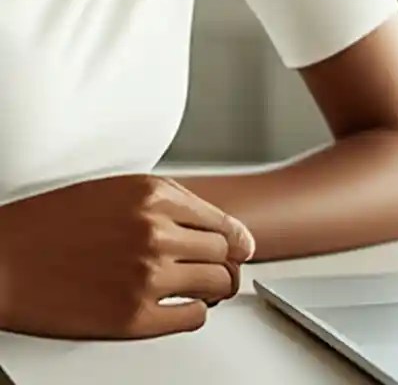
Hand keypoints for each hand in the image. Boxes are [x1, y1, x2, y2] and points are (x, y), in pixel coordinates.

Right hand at [0, 175, 254, 338]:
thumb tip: (223, 231)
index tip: (238, 251)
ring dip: (212, 290)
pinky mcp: (134, 316)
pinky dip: (192, 313)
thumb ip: (169, 204)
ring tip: (195, 290)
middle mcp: (156, 232)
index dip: (235, 242)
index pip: (225, 224)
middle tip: (213, 274)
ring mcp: (147, 275)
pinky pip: (194, 317)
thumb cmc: (48, 227)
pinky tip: (174, 307)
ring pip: (217, 284)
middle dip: (222, 266)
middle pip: (225, 255)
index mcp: (155, 196)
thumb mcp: (115, 192)